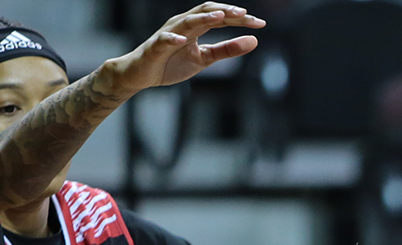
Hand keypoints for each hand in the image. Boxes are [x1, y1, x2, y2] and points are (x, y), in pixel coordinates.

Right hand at [100, 4, 262, 96]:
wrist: (141, 75)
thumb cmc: (172, 63)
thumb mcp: (205, 59)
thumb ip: (227, 50)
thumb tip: (254, 41)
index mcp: (196, 27)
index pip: (220, 17)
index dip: (239, 19)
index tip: (260, 23)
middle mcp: (183, 25)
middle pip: (206, 12)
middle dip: (225, 12)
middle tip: (245, 15)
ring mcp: (168, 34)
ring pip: (186, 21)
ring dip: (203, 18)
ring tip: (220, 17)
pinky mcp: (154, 47)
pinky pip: (163, 40)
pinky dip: (172, 38)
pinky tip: (182, 40)